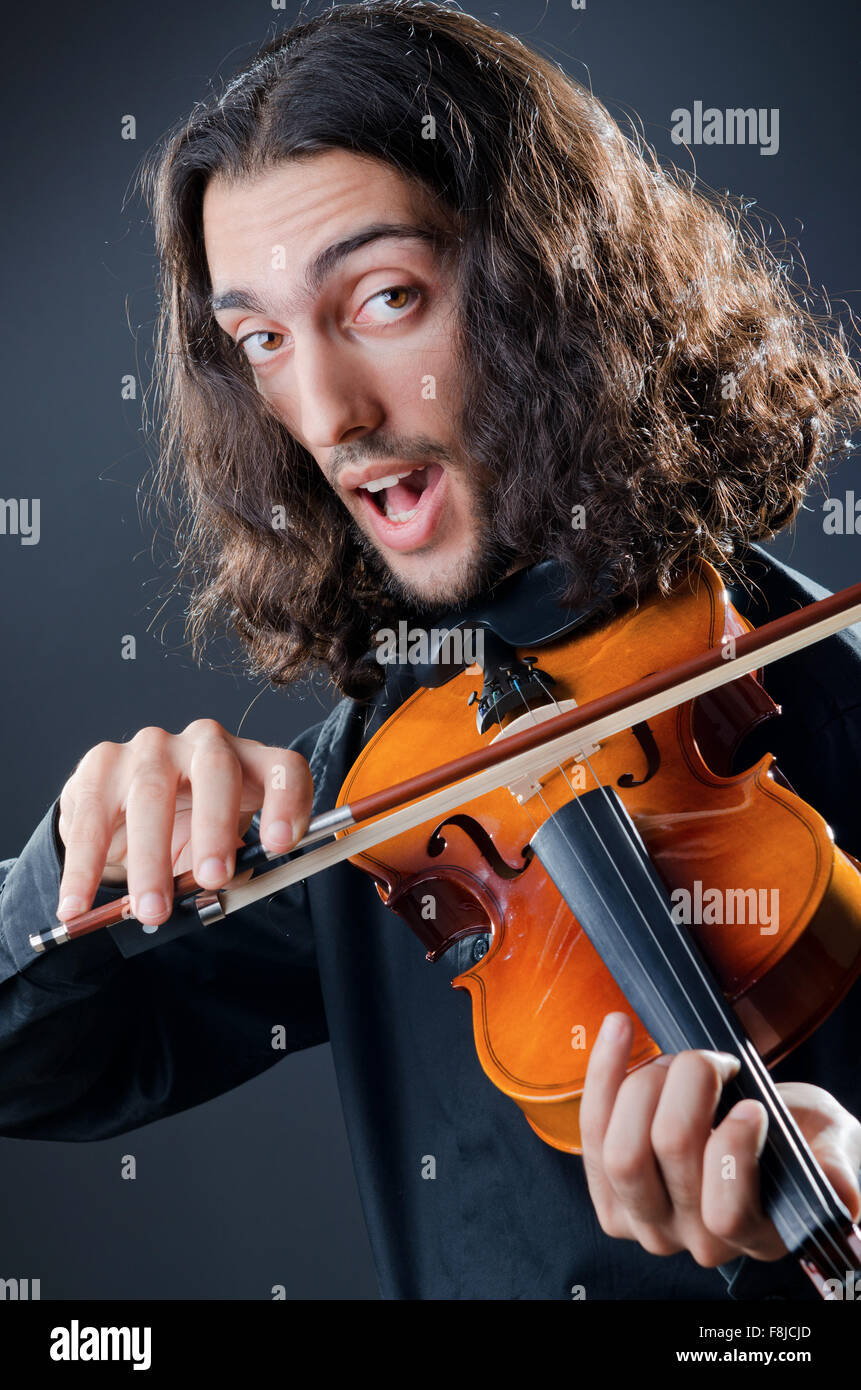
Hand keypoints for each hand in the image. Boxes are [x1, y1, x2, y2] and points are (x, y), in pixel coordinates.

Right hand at [56, 720, 312, 928]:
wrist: (124, 812)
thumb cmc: (189, 830)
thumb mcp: (219, 850)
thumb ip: (231, 867)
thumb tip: (228, 887)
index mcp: (250, 762)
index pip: (284, 768)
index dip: (288, 802)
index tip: (280, 845)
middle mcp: (205, 743)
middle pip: (216, 770)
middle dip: (215, 827)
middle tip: (213, 880)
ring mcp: (151, 748)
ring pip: (151, 792)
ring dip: (149, 858)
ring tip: (150, 910)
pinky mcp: (101, 763)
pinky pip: (93, 815)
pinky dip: (84, 866)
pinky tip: (77, 903)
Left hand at [579, 1011, 860, 1265]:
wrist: (762, 1143)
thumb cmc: (798, 1143)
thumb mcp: (829, 1154)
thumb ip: (832, 1172)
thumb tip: (839, 1191)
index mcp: (753, 1236)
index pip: (727, 1212)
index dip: (735, 1148)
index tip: (754, 1105)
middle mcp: (693, 1239)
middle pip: (668, 1158)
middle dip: (688, 1086)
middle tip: (711, 1061)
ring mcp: (644, 1220)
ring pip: (620, 1149)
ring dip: (646, 1082)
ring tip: (673, 1061)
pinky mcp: (607, 1191)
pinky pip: (591, 1130)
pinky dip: (602, 1071)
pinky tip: (619, 1027)